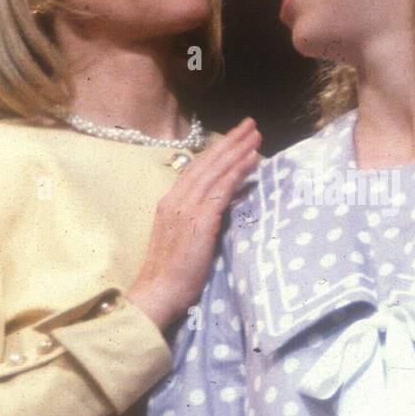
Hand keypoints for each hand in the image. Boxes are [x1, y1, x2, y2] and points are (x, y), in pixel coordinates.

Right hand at [126, 118, 260, 327]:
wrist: (158, 291)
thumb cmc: (170, 274)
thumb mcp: (181, 239)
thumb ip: (194, 220)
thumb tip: (213, 210)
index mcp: (169, 202)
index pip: (195, 169)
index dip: (215, 152)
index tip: (232, 139)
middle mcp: (176, 199)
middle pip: (207, 163)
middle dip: (230, 142)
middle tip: (250, 124)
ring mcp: (187, 208)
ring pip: (216, 171)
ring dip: (238, 151)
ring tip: (256, 135)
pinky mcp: (200, 220)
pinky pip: (223, 189)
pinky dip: (238, 172)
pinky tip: (252, 161)